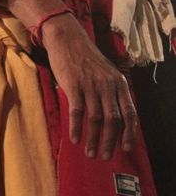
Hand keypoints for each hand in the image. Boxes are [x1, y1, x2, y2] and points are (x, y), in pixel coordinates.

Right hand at [41, 14, 136, 159]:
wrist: (67, 38)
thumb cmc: (85, 58)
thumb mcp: (106, 73)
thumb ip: (112, 93)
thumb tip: (115, 120)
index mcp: (119, 83)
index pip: (129, 113)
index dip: (129, 133)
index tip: (126, 149)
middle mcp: (107, 85)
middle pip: (113, 120)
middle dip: (110, 142)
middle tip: (105, 156)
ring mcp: (90, 84)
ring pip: (95, 119)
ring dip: (93, 139)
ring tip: (89, 152)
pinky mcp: (73, 84)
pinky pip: (77, 111)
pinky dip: (76, 128)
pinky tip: (75, 139)